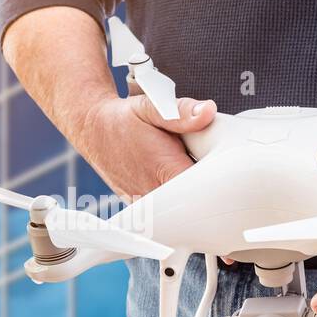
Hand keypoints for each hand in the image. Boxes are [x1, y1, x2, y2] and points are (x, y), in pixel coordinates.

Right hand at [73, 93, 216, 201]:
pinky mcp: (140, 205)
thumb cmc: (122, 120)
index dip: (219, 183)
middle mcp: (155, 191)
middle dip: (205, 186)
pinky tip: (169, 178)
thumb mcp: (153, 107)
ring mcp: (146, 201)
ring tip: (183, 170)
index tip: (223, 172)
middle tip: (202, 165)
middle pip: (195, 201)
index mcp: (166, 170)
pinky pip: (164, 209)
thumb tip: (206, 112)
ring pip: (179, 208)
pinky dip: (172, 198)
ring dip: (188, 193)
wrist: (93, 129)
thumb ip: (182, 112)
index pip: (204, 190)